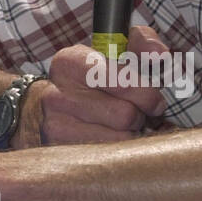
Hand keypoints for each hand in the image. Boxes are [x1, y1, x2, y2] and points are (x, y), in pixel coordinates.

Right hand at [21, 24, 170, 146]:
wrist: (42, 109)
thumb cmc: (91, 80)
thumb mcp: (113, 52)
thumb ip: (141, 43)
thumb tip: (159, 53)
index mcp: (70, 62)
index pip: (123, 80)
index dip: (147, 93)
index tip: (153, 99)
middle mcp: (57, 93)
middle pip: (125, 115)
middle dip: (141, 117)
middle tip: (138, 115)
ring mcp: (54, 124)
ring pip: (119, 139)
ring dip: (132, 136)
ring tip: (125, 128)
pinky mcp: (59, 152)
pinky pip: (107, 157)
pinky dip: (119, 152)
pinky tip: (114, 142)